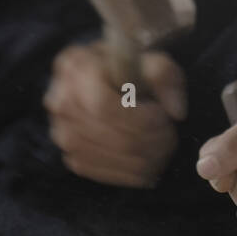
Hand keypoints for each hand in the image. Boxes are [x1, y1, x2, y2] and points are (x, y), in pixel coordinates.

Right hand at [43, 42, 185, 186]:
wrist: (116, 83)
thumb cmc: (135, 70)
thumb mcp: (154, 62)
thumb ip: (167, 78)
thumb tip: (176, 112)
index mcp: (76, 66)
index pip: (102, 106)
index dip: (137, 119)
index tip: (163, 117)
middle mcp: (59, 98)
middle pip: (104, 133)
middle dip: (144, 141)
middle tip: (169, 137)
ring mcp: (60, 129)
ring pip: (100, 155)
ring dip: (138, 159)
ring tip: (162, 150)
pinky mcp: (70, 153)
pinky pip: (97, 171)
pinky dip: (126, 174)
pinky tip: (147, 167)